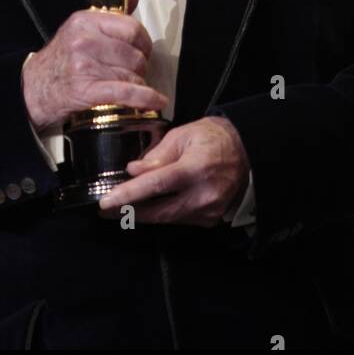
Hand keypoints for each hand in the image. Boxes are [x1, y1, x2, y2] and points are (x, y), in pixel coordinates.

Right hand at [21, 0, 167, 131]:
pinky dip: (145, 98)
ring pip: (132, 75)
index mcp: (86, 21)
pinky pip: (125, 92)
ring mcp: (84, 66)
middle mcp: (84, 41)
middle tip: (133, 73)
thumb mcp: (80, 28)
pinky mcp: (86, 90)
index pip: (132, 28)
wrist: (33, 88)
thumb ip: (109, 14)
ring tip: (128, 87)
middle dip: (140, 67)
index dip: (144, 43)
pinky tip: (156, 102)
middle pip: (135, 55)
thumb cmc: (61, 60)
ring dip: (137, 85)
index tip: (142, 51)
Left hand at [97, 115, 249, 226]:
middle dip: (128, 212)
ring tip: (122, 207)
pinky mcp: (210, 220)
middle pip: (157, 211)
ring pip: (167, 219)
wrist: (248, 151)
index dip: (127, 195)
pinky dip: (164, 213)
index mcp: (193, 170)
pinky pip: (180, 219)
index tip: (106, 202)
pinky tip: (151, 206)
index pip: (153, 186)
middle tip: (105, 210)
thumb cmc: (214, 138)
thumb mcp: (184, 134)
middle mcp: (201, 196)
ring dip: (144, 214)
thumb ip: (158, 154)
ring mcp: (208, 211)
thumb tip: (133, 170)